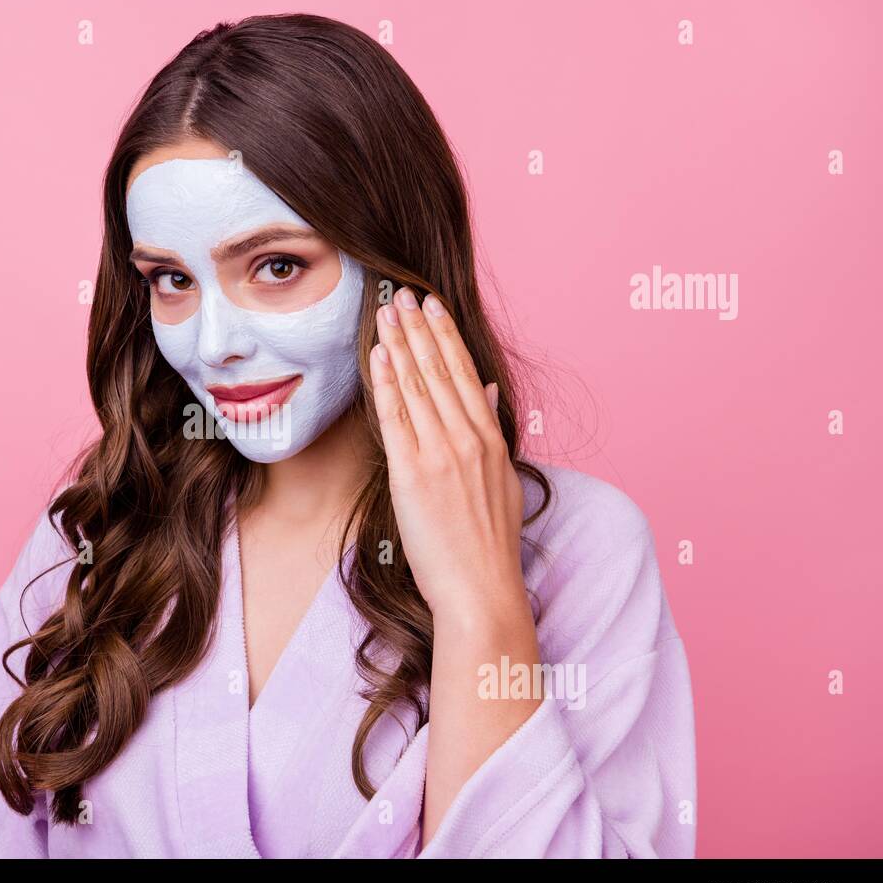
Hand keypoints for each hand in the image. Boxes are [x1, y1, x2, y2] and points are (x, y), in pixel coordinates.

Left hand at [367, 287, 529, 629]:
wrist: (482, 589)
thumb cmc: (487, 545)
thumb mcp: (502, 481)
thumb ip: (491, 432)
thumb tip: (486, 391)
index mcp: (490, 440)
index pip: (464, 374)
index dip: (445, 336)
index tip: (432, 306)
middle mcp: (468, 440)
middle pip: (440, 371)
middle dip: (418, 328)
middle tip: (401, 293)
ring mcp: (441, 455)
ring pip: (419, 387)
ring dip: (400, 345)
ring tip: (385, 312)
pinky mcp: (414, 475)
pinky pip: (398, 419)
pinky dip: (389, 384)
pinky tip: (380, 355)